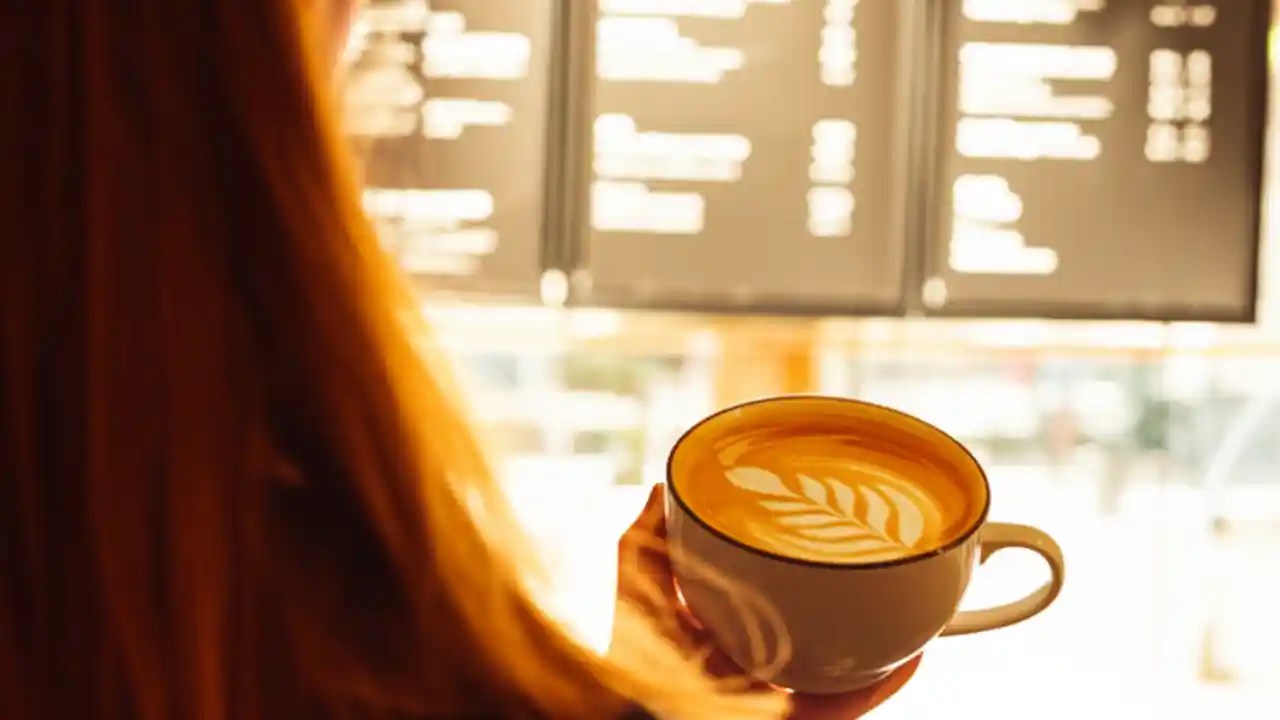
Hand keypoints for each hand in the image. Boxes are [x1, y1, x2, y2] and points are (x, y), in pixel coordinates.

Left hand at [615, 484, 918, 718]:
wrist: (633, 705)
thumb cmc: (629, 655)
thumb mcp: (635, 583)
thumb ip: (646, 536)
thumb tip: (662, 489)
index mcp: (725, 632)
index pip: (772, 597)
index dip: (797, 571)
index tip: (823, 535)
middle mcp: (755, 663)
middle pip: (817, 632)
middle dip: (851, 606)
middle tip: (878, 564)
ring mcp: (776, 693)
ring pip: (842, 669)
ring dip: (881, 643)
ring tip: (912, 607)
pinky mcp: (792, 719)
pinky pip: (846, 706)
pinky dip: (882, 685)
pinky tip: (910, 658)